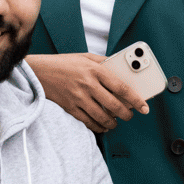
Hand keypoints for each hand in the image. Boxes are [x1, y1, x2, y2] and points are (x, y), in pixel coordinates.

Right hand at [27, 53, 148, 131]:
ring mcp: (78, 97)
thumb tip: (121, 69)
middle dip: (127, 114)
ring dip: (113, 123)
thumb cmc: (63, 63)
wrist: (38, 71)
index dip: (136, 99)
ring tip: (116, 122)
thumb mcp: (85, 57)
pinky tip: (102, 125)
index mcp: (95, 70)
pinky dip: (98, 126)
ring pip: (102, 117)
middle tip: (130, 115)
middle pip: (114, 105)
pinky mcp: (69, 107)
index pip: (121, 87)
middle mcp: (87, 84)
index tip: (144, 107)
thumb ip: (104, 62)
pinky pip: (88, 122)